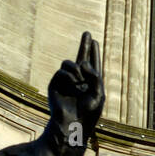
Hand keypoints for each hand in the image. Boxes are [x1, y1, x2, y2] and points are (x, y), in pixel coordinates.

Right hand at [43, 32, 104, 155]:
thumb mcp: (98, 92)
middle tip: (87, 33)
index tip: (94, 42)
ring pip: (70, 62)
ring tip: (80, 78)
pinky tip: (74, 83)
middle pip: (81, 58)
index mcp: (91, 83)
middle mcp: (79, 80)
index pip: (93, 65)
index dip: (94, 53)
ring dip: (76, 68)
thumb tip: (82, 62)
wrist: (72, 123)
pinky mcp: (56, 83)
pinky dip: (70, 75)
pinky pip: (63, 70)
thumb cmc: (88, 112)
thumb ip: (94, 75)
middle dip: (84, 45)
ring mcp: (67, 81)